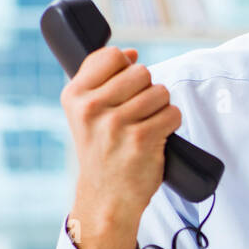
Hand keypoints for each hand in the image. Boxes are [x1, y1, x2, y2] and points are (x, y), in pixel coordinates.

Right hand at [61, 46, 181, 248]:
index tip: (122, 90)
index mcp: (75, 96)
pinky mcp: (142, 138)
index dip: (126, 69)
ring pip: (160, 92)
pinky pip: (172, 113)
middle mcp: (92, 108)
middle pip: (142, 72)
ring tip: (145, 126)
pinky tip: (156, 138)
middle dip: (147, 90)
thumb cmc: (102, 150)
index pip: (113, 56)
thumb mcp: (85, 113)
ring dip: (160, 108)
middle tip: (136, 114)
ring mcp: (116, 123)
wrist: (107, 197)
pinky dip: (171, 124)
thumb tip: (130, 52)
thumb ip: (102, 79)